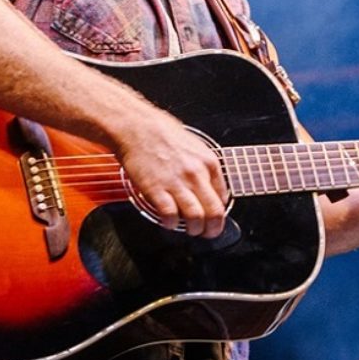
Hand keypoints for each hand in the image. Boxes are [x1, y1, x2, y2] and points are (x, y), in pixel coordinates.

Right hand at [110, 104, 226, 238]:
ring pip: (195, 219)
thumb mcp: (193, 145)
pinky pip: (170, 216)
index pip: (223, 198)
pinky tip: (169, 221)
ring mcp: (176, 183)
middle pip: (214, 213)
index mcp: (208, 162)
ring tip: (190, 230)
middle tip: (208, 233)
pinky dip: (171, 224)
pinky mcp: (156, 190)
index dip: (218, 213)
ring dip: (194, 230)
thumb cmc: (161, 132)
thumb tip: (210, 187)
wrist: (136, 127)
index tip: (213, 217)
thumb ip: (204, 167)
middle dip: (213, 229)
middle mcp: (196, 174)